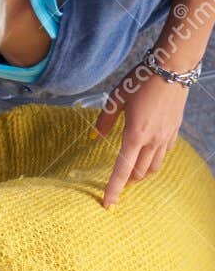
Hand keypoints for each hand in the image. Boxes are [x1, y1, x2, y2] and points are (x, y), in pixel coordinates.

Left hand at [96, 72, 188, 206]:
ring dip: (142, 174)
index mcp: (135, 135)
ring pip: (155, 166)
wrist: (173, 67)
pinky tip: (148, 156)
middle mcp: (153, 139)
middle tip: (117, 185)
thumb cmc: (141, 80)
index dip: (113, 189)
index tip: (107, 204)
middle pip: (139, 173)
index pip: (121, 170)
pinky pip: (165, 153)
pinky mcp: (175, 129)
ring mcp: (166, 135)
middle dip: (127, 182)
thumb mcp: (116, 98)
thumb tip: (95, 136)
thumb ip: (105, 120)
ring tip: (132, 175)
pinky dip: (155, 160)